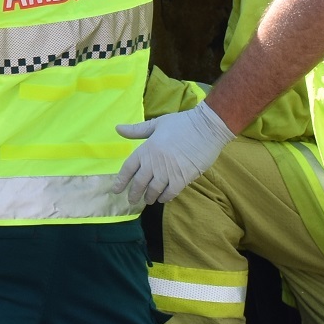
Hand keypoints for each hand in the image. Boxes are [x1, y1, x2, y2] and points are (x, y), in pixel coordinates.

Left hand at [116, 102, 233, 203]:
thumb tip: (117, 128)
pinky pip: (170, 193)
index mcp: (146, 149)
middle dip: (134, 194)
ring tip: (148, 200)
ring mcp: (168, 172)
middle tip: (132, 200)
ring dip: (149, 197)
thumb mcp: (157, 123)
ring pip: (154, 190)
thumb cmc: (182, 123)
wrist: (207, 128)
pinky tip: (163, 199)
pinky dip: (165, 197)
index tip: (116, 190)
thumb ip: (137, 130)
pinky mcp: (182, 178)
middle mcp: (154, 163)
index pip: (128, 168)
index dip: (121, 181)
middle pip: (139, 183)